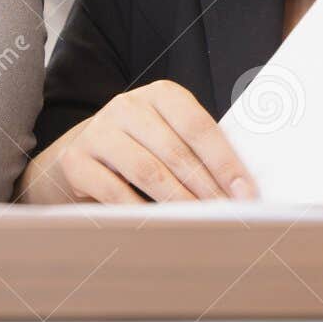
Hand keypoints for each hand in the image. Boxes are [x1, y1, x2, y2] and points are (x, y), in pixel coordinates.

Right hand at [20, 81, 253, 204]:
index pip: (199, 127)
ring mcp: (99, 131)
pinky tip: (159, 227)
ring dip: (179, 202)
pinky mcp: (76, 160)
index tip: (245, 193)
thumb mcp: (170, 136)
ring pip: (148, 171)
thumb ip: (199, 152)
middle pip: (176, 151)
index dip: (225, 161)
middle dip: (207, 187)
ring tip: (200, 223)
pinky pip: (114, 191)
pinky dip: (140, 212)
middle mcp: (128, 106)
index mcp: (161, 94)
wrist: (82, 153)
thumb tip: (240, 188)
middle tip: (227, 215)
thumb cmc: (142, 147)